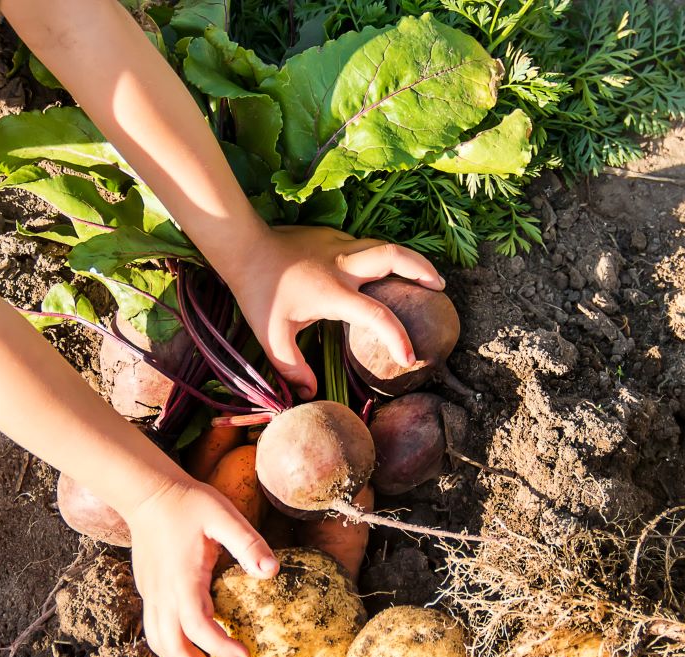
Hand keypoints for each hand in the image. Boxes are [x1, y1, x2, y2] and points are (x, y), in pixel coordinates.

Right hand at [124, 475, 277, 656]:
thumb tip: (272, 571)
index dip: (221, 647)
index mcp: (182, 580)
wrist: (147, 492)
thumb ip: (248, 544)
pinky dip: (173, 646)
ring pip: (159, 642)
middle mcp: (162, 593)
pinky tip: (192, 647)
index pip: (199, 627)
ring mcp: (151, 593)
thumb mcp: (224, 516)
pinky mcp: (149, 589)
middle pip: (172, 647)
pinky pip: (156, 628)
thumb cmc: (188, 503)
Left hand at [221, 225, 445, 398]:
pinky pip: (366, 246)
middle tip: (440, 288)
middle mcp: (344, 264)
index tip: (408, 358)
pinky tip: (382, 273)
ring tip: (425, 277)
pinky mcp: (334, 236)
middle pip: (394, 257)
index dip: (397, 337)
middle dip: (423, 270)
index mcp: (333, 292)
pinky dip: (383, 258)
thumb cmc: (257, 292)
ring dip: (410, 259)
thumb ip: (291, 368)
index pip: (376, 315)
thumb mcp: (271, 337)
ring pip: (385, 246)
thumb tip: (309, 392)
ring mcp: (340, 245)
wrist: (244, 246)